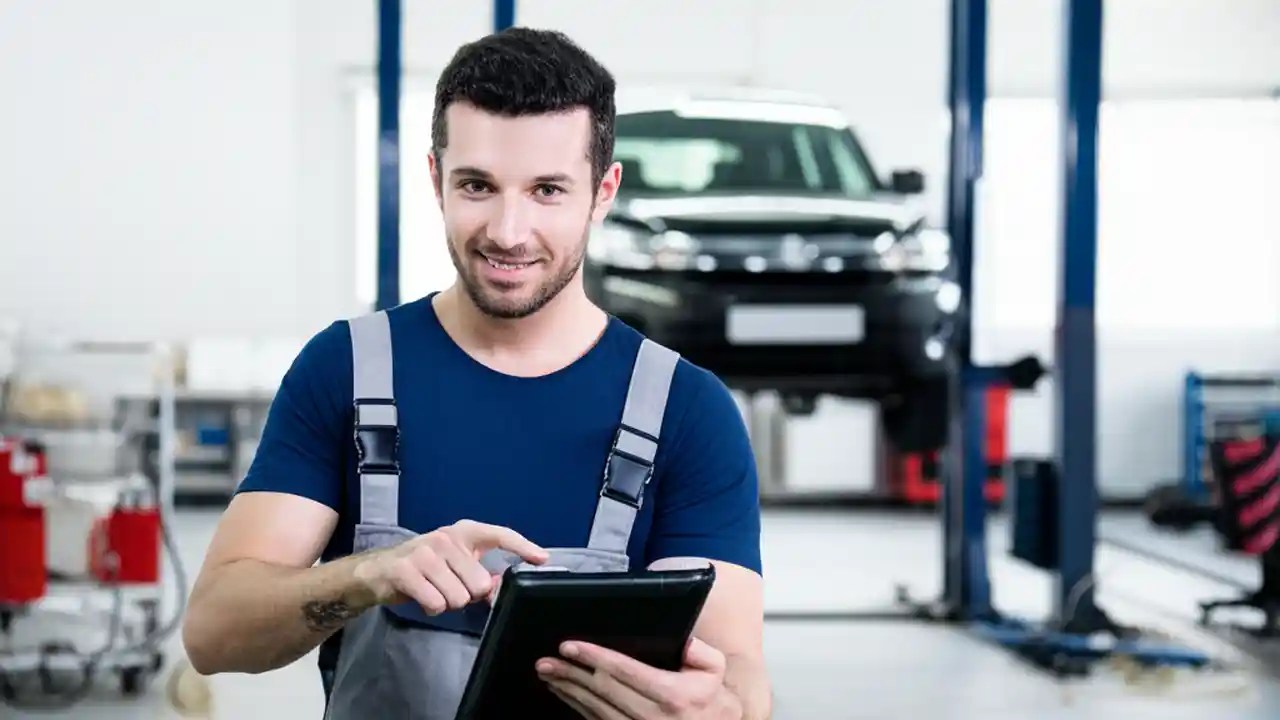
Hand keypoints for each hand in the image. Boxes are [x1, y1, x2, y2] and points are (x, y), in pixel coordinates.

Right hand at [353, 519, 546, 614]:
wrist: (377, 571)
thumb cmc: (422, 567)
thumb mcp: (453, 563)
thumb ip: (479, 572)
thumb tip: (499, 586)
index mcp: (463, 532)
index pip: (499, 534)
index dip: (522, 546)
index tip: (542, 558)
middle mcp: (446, 538)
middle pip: (480, 584)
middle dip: (467, 595)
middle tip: (448, 587)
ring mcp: (426, 553)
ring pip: (459, 598)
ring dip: (447, 602)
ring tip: (433, 590)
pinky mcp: (408, 571)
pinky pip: (437, 604)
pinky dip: (432, 607)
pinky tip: (422, 597)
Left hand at [535, 637, 742, 718]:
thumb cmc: (712, 703)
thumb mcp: (715, 672)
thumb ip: (701, 652)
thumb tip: (683, 640)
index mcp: (672, 695)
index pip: (624, 671)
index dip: (594, 657)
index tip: (570, 646)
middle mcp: (651, 717)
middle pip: (602, 690)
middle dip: (571, 673)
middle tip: (547, 660)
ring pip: (594, 709)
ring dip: (568, 690)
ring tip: (548, 674)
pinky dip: (577, 707)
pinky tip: (565, 694)